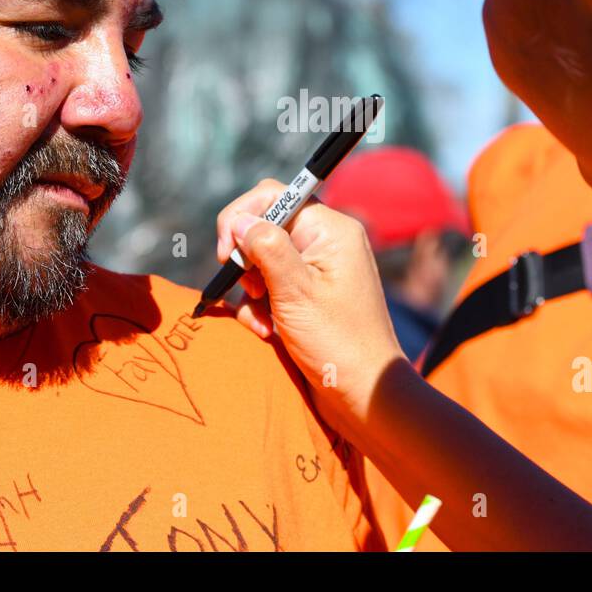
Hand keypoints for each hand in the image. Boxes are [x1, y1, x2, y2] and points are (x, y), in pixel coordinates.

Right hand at [215, 180, 405, 435]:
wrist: (364, 394)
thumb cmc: (337, 342)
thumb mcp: (295, 291)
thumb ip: (266, 248)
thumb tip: (238, 219)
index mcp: (331, 230)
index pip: (273, 197)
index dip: (242, 219)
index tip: (228, 254)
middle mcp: (326, 243)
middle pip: (264, 230)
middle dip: (247, 263)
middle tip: (252, 291)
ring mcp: (318, 271)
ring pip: (262, 263)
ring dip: (251, 294)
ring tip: (262, 323)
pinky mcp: (309, 297)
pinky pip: (270, 289)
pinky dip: (260, 309)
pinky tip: (266, 332)